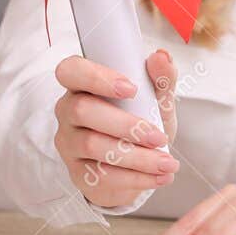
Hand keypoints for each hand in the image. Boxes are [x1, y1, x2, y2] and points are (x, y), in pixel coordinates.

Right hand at [53, 50, 180, 208]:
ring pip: (92, 145)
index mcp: (83, 84)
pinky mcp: (77, 172)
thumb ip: (161, 79)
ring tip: (167, 163)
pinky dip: (136, 178)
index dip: (96, 76)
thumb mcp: (156, 101)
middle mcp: (68, 111)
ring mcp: (69, 142)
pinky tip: (159, 177)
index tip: (131, 88)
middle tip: (158, 137)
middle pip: (82, 110)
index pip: (72, 71)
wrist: (138, 166)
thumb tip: (162, 56)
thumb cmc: (142, 124)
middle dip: (125, 125)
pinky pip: (101, 175)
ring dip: (135, 156)